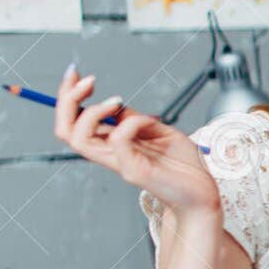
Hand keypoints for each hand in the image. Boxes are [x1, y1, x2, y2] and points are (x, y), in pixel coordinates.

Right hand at [55, 68, 219, 215]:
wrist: (203, 195)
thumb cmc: (184, 167)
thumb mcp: (160, 132)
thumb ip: (136, 120)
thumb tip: (117, 106)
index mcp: (113, 145)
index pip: (74, 122)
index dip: (68, 96)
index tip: (75, 73)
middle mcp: (111, 155)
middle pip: (66, 130)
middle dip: (67, 99)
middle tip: (88, 80)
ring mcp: (120, 163)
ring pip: (79, 139)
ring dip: (92, 112)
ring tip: (115, 101)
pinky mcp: (134, 170)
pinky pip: (118, 141)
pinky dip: (130, 123)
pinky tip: (148, 121)